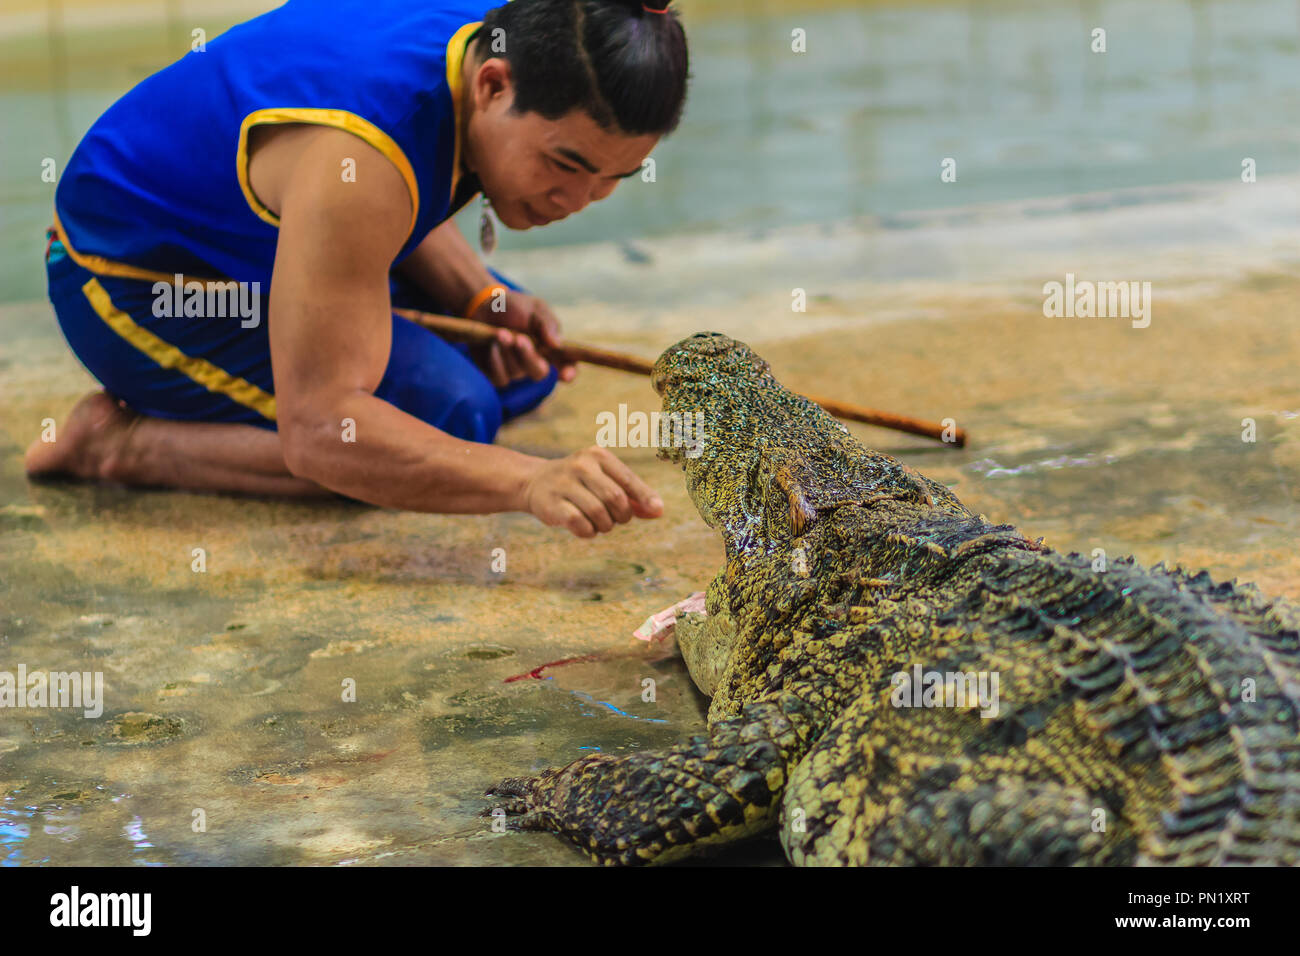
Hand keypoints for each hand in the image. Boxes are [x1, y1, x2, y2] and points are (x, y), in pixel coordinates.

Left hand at [469, 289, 578, 386]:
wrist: (484, 306)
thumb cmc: (515, 307)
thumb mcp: (535, 308)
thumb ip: (547, 324)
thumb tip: (557, 344)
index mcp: (551, 347)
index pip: (566, 364)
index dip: (569, 372)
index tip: (566, 375)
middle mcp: (535, 362)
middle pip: (539, 373)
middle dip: (528, 356)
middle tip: (519, 338)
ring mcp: (516, 370)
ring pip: (517, 374)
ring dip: (508, 353)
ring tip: (500, 333)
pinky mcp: (497, 374)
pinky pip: (500, 379)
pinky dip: (496, 362)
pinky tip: (491, 346)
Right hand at [520, 445, 662, 537]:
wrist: (536, 482)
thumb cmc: (581, 483)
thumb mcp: (605, 480)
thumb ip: (632, 495)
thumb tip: (658, 511)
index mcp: (598, 456)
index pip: (628, 479)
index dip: (645, 497)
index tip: (657, 510)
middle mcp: (580, 465)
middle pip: (615, 498)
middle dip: (622, 515)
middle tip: (616, 519)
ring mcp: (563, 483)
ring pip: (599, 513)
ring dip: (605, 526)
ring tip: (600, 523)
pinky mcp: (551, 504)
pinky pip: (580, 524)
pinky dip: (588, 532)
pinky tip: (585, 528)